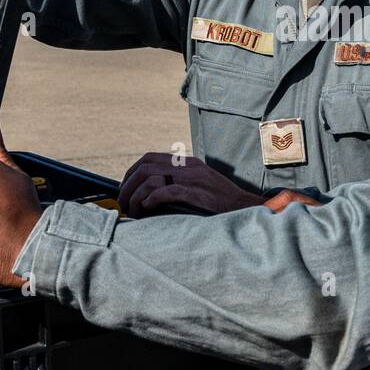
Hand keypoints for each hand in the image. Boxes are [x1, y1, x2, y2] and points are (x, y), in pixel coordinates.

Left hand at [118, 153, 265, 216]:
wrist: (246, 208)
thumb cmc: (221, 203)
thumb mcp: (199, 185)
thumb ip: (179, 183)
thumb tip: (151, 194)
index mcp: (187, 162)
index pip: (149, 158)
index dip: (131, 172)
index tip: (125, 189)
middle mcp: (188, 166)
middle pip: (145, 167)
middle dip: (128, 185)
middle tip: (123, 203)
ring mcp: (194, 178)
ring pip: (151, 178)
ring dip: (136, 195)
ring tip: (133, 210)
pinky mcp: (198, 193)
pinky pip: (167, 190)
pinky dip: (151, 199)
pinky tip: (147, 209)